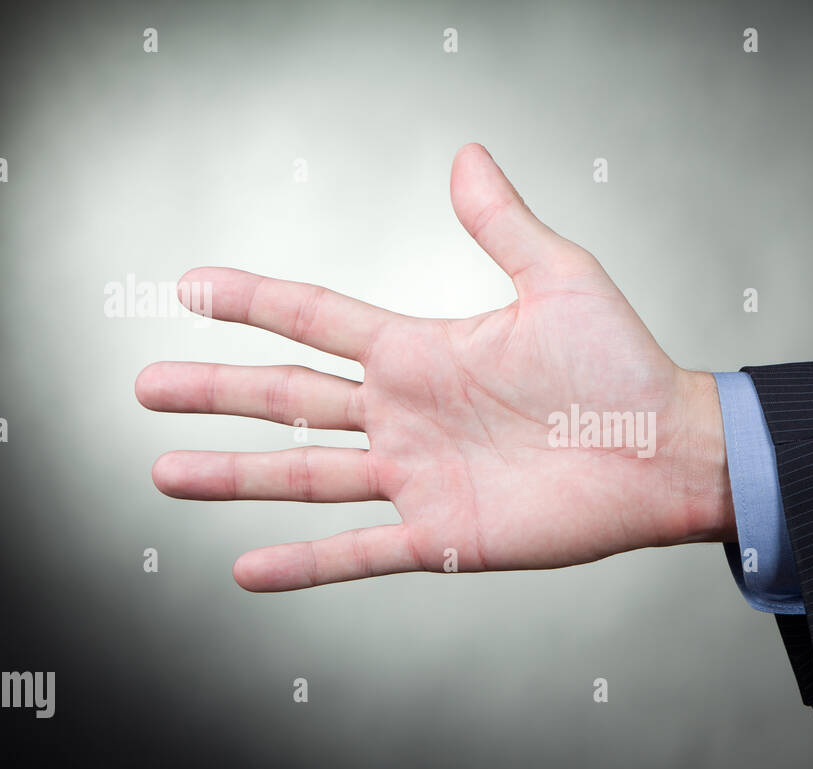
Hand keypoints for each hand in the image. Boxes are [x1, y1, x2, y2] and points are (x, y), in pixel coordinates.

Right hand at [137, 143, 733, 590]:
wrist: (664, 452)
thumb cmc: (621, 367)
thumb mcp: (558, 279)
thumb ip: (503, 223)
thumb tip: (467, 155)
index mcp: (422, 352)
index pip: (316, 321)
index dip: (252, 303)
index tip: (190, 289)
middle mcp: (407, 414)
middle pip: (289, 400)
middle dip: (217, 392)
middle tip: (148, 386)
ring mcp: (418, 476)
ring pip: (305, 475)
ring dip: (235, 476)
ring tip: (167, 471)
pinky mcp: (443, 534)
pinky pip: (359, 551)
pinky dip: (305, 563)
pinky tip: (248, 568)